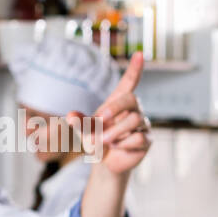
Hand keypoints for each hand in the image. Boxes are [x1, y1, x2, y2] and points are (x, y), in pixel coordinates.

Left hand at [68, 52, 150, 176]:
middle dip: (115, 108)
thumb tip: (70, 115)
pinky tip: (117, 148)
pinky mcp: (147, 139)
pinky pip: (138, 137)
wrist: (106, 162)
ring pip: (134, 121)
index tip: (140, 54)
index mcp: (119, 102)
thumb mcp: (85, 130)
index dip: (135, 68)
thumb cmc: (97, 140)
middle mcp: (134, 109)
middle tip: (100, 120)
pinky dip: (123, 144)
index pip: (130, 82)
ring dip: (114, 132)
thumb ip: (79, 122)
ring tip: (103, 141)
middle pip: (132, 99)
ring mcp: (143, 124)